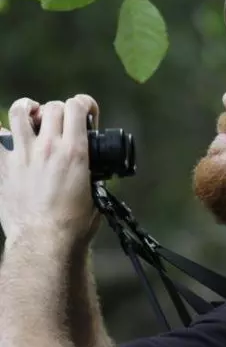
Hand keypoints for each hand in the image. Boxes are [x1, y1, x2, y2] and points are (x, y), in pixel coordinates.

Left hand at [0, 94, 100, 246]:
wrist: (44, 242)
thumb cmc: (74, 223)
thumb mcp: (96, 193)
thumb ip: (93, 173)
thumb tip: (91, 168)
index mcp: (75, 151)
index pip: (77, 107)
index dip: (85, 104)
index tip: (87, 112)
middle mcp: (49, 147)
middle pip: (53, 107)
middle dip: (61, 110)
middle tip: (64, 123)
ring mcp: (24, 154)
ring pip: (20, 111)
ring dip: (29, 108)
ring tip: (34, 116)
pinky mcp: (4, 166)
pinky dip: (1, 132)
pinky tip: (10, 137)